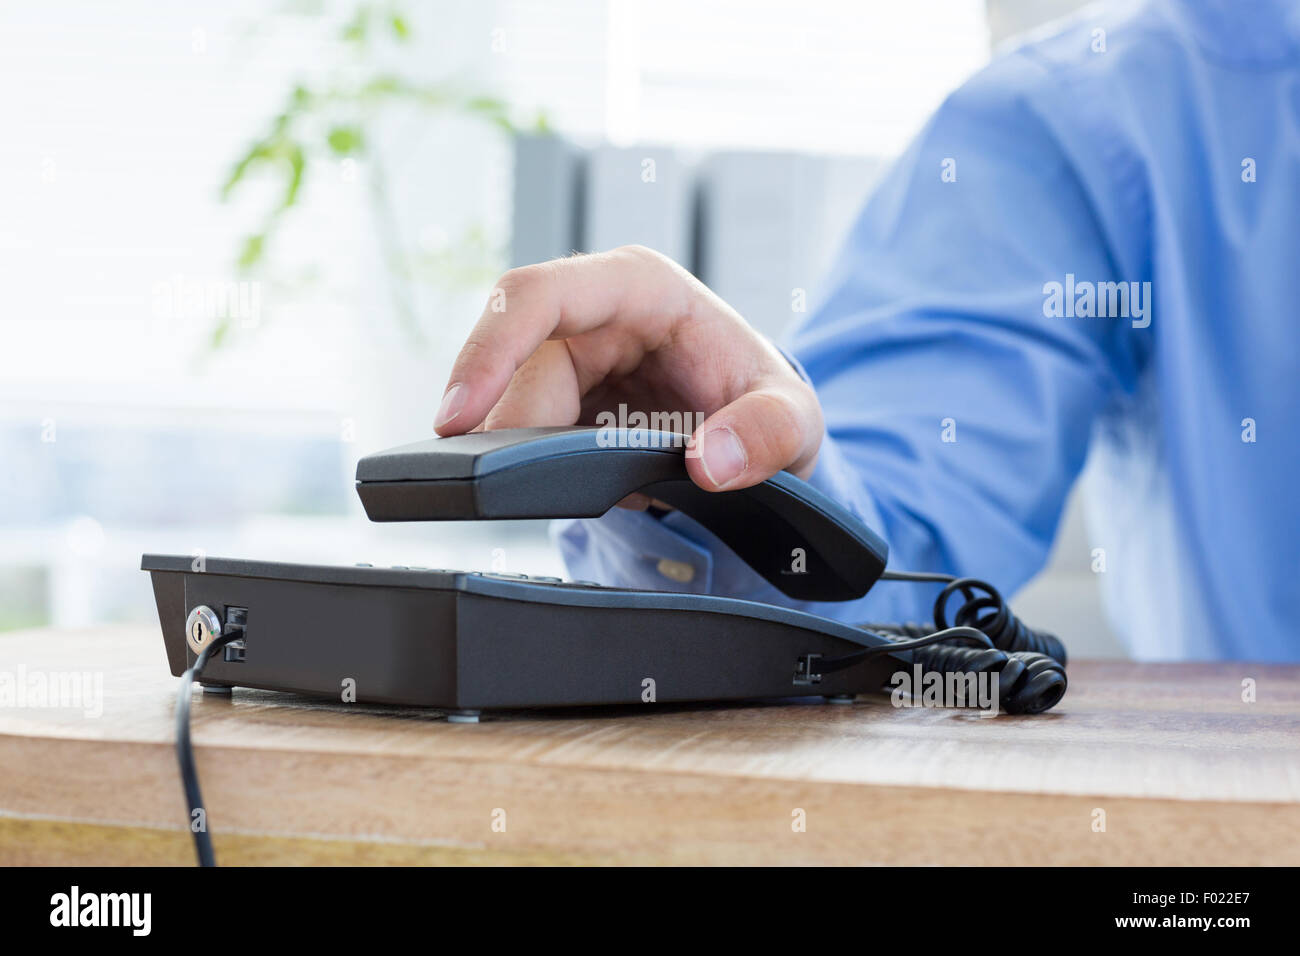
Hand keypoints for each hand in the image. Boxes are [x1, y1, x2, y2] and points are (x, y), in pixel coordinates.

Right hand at [435, 245, 823, 496]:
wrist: (761, 426)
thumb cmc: (767, 400)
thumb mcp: (796, 418)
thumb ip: (768, 434)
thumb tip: (708, 462)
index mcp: (642, 287)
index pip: (540, 296)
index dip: (489, 349)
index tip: (460, 416)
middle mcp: (594, 314)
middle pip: (515, 368)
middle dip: (515, 434)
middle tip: (535, 490)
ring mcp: (572, 359)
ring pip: (511, 409)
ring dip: (530, 456)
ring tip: (590, 489)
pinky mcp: (561, 403)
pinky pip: (526, 436)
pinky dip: (541, 470)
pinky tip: (585, 489)